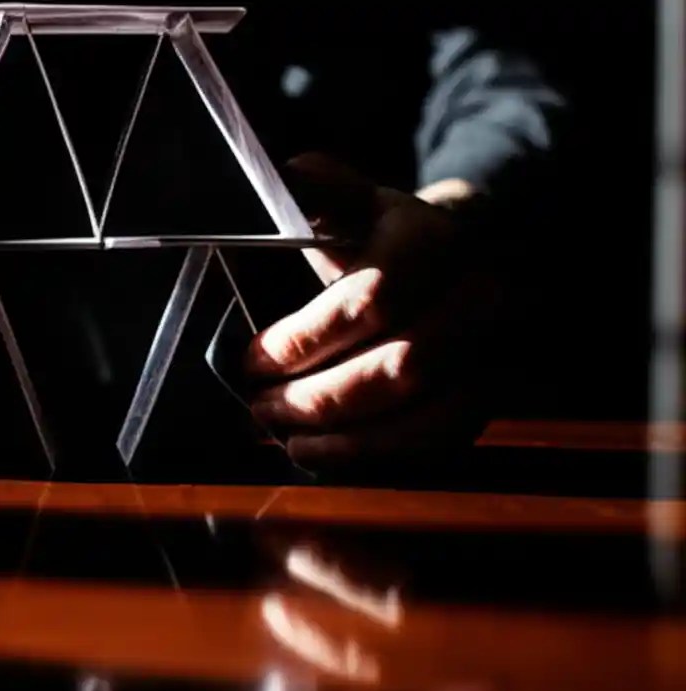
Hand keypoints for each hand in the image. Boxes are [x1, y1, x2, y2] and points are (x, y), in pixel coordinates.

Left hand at [247, 154, 498, 471]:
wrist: (453, 251)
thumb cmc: (376, 232)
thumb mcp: (343, 200)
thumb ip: (309, 193)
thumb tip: (273, 182)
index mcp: (431, 238)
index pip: (372, 298)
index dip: (306, 338)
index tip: (252, 359)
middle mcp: (476, 294)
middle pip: (402, 366)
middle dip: (319, 396)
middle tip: (259, 406)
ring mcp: (491, 348)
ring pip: (429, 415)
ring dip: (347, 438)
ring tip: (286, 438)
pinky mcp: (487, 393)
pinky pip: (440, 441)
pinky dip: (376, 457)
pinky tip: (322, 454)